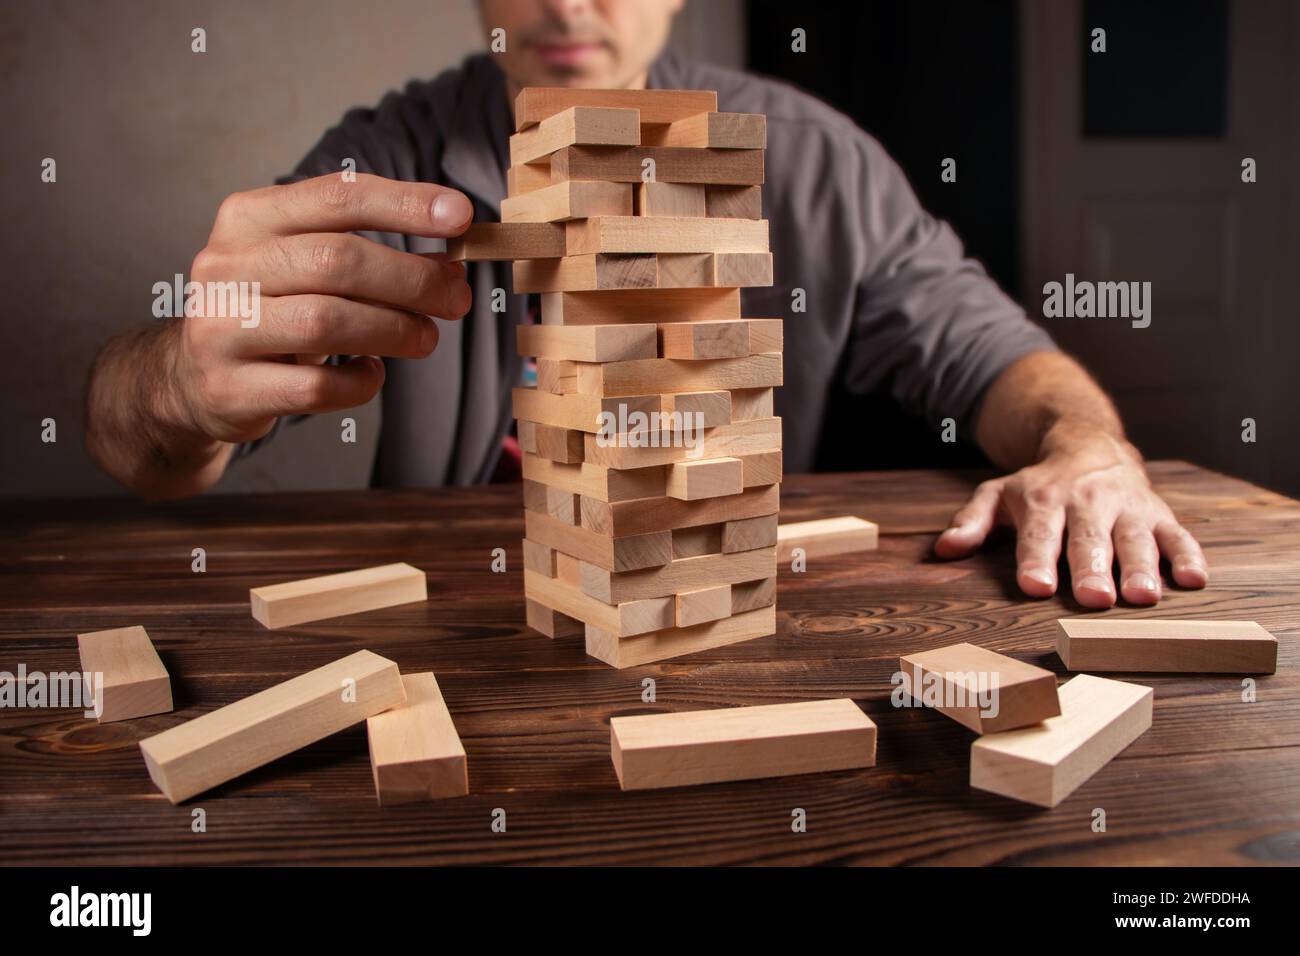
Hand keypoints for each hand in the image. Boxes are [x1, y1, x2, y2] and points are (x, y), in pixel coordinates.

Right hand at [179, 172, 473, 442]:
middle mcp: (226, 266)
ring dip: (393, 330)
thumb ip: (368, 254)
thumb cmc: (270, 309)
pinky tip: (373, 373)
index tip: (460, 216)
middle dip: (411, 279)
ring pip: (325, 322)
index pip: (336, 197)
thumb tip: (450, 264)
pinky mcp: (230, 389)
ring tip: (425, 338)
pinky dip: (359, 382)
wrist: (193, 376)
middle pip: (337, 261)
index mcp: (248, 218)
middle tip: (456, 298)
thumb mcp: (306, 265)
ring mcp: (221, 328)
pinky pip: (315, 386)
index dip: (404, 204)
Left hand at [934, 430, 1207, 606]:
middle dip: (1092, 568)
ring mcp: (1127, 509)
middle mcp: (1088, 503)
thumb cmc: (1039, 484)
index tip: (1037, 587)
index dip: (1037, 560)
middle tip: (1094, 599)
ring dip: (1142, 568)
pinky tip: (1194, 579)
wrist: (1090, 445)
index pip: (1039, 534)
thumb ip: (972, 521)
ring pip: (1136, 539)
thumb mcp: (998, 494)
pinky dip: (1189, 556)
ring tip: (1142, 597)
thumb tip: (943, 549)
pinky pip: (1178, 535)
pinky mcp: (1159, 514)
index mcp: (1045, 501)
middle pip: (1090, 540)